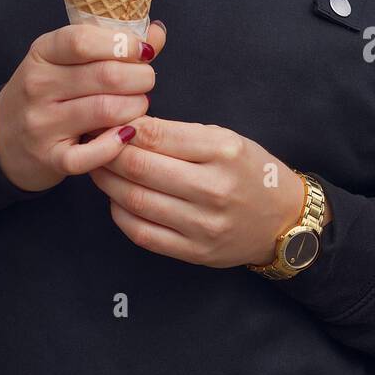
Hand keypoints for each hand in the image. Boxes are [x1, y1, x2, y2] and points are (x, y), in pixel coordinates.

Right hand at [0, 21, 166, 192]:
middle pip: (105, 75)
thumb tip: (157, 32)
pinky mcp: (50, 158)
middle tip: (146, 80)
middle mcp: (37, 85)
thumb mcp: (66, 61)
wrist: (1, 138)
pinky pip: (93, 154)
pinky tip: (126, 135)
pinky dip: (117, 144)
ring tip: (138, 104)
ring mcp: (42, 124)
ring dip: (136, 107)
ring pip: (105, 110)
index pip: (83, 40)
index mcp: (42, 53)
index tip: (143, 50)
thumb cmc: (45, 93)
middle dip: (140, 76)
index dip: (122, 43)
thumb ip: (111, 46)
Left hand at [88, 116, 314, 268]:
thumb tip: (126, 127)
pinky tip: (116, 198)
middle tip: (92, 143)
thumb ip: (176, 134)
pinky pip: (142, 234)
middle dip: (107, 153)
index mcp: (222, 152)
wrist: (282, 221)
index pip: (155, 135)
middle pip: (140, 168)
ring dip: (107, 182)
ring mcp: (203, 225)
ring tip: (98, 168)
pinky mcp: (195, 253)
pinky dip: (120, 214)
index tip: (105, 121)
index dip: (121, 127)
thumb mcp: (223, 139)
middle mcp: (213, 189)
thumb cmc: (249, 171)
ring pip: (136, 201)